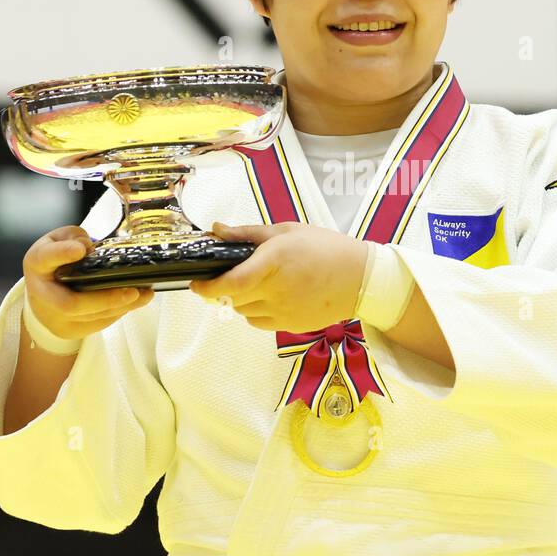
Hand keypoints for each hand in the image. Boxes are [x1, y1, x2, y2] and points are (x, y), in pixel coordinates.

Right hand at [22, 226, 154, 339]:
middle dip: (104, 300)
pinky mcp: (68, 330)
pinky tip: (134, 302)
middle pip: (70, 304)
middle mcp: (41, 292)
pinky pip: (97, 324)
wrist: (41, 295)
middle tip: (132, 291)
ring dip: (120, 306)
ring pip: (89, 317)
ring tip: (145, 295)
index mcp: (37, 263)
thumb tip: (89, 247)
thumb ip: (74, 237)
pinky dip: (118, 313)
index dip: (62, 254)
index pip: (46, 258)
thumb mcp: (60, 239)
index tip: (80, 250)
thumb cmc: (54, 261)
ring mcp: (53, 316)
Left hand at [189, 221, 368, 332]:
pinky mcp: (290, 326)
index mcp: (273, 263)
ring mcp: (283, 312)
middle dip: (221, 290)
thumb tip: (215, 230)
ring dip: (239, 300)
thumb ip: (247, 234)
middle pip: (231, 299)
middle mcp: (275, 291)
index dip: (206, 287)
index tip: (196, 281)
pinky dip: (255, 311)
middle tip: (225, 276)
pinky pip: (259, 322)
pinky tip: (270, 296)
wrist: (360, 278)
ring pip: (243, 312)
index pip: (229, 284)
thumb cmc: (324, 247)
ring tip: (255, 283)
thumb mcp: (285, 231)